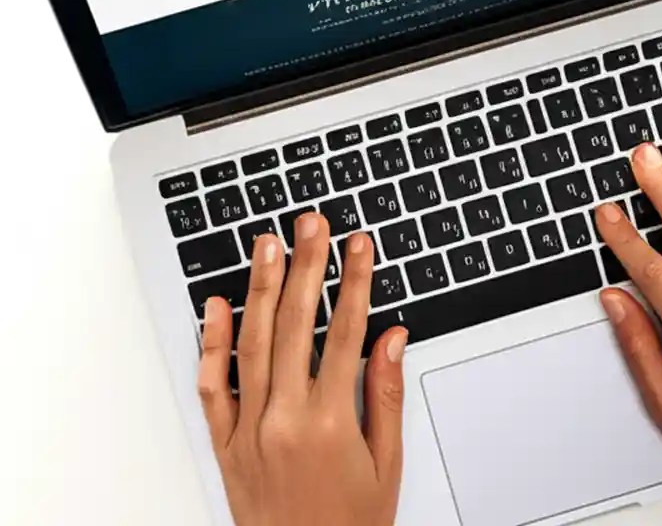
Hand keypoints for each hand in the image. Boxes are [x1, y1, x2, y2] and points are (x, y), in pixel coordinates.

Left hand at [197, 214, 408, 525]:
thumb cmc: (350, 525)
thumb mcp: (387, 464)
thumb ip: (385, 395)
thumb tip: (391, 338)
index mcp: (329, 423)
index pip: (345, 332)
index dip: (354, 283)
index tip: (358, 247)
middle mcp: (282, 420)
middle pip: (294, 324)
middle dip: (305, 266)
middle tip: (311, 225)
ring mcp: (248, 430)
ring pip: (250, 342)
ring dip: (259, 287)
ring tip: (268, 245)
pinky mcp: (224, 444)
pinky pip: (211, 385)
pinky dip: (210, 342)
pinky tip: (216, 306)